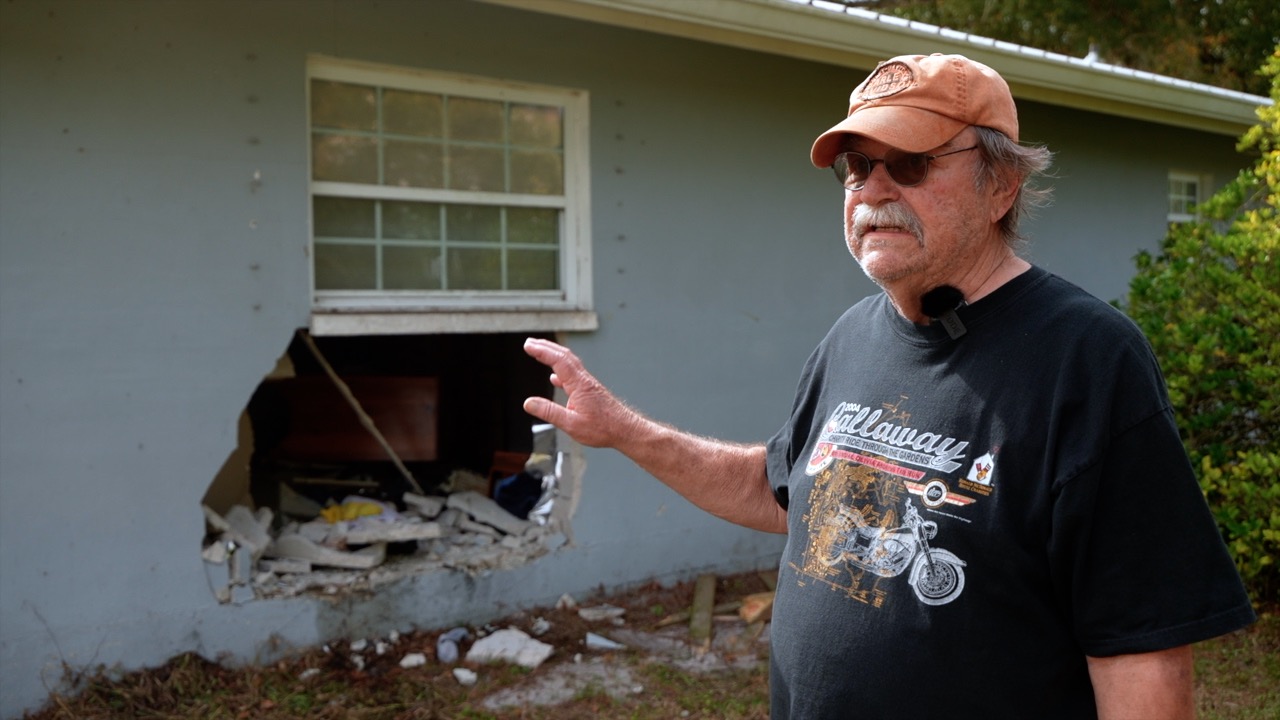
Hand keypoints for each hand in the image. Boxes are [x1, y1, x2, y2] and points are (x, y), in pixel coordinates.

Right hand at [522, 338, 639, 448]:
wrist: (625, 429)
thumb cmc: (603, 428)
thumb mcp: (571, 424)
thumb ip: (549, 412)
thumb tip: (529, 403)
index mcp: (579, 385)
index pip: (558, 361)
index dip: (542, 351)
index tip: (528, 345)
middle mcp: (584, 380)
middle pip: (564, 356)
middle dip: (546, 347)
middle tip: (530, 343)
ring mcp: (588, 384)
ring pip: (569, 363)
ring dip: (553, 356)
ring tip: (540, 353)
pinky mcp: (590, 391)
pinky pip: (573, 375)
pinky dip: (561, 371)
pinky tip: (554, 378)